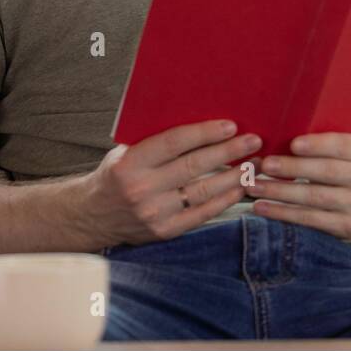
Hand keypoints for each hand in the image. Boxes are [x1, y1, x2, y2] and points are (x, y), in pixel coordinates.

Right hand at [84, 118, 262, 246]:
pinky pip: (202, 213)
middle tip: (254, 141)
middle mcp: (142, 189)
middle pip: (194, 166)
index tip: (231, 125)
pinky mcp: (166, 231)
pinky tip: (240, 187)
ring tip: (255, 164)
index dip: (204, 133)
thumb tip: (199, 119)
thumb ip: (155, 140)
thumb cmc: (117, 174)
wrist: (94, 215)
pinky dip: (225, 200)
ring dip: (235, 177)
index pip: (174, 143)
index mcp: (131, 162)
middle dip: (229, 152)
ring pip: (204, 191)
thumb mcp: (126, 151)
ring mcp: (155, 213)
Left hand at [245, 132, 350, 239]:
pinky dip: (282, 213)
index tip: (293, 144)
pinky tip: (261, 207)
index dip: (317, 145)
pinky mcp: (346, 226)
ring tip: (253, 186)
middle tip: (265, 165)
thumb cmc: (343, 171)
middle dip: (292, 168)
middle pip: (326, 172)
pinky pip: (309, 219)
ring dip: (280, 192)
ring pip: (314, 197)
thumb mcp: (343, 155)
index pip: (341, 146)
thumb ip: (322, 144)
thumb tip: (276, 134)